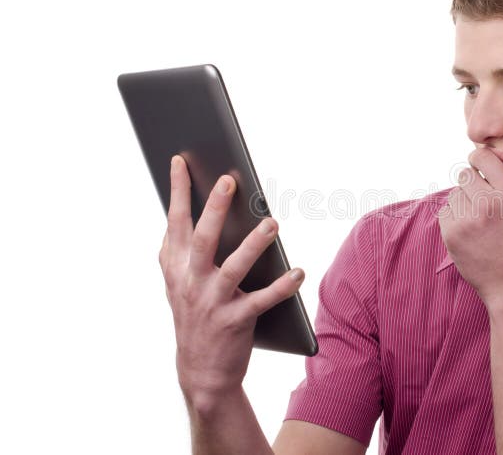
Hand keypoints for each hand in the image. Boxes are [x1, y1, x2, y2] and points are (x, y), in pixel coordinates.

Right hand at [159, 155, 303, 406]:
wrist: (201, 370)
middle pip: (203, 238)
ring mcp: (211, 302)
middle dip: (214, 208)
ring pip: (234, 267)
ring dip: (254, 244)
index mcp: (177, 267)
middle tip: (229, 180)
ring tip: (273, 223)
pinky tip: (298, 272)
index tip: (179, 160)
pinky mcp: (234, 321)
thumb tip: (205, 204)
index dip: (177, 191)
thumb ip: (186, 246)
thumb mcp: (181, 280)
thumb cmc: (197, 313)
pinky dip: (282, 287)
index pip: (175, 222)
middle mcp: (190, 282)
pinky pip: (262, 301)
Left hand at [438, 147, 502, 307]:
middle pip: (466, 173)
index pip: (481, 156)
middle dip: (476, 183)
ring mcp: (467, 219)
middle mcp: (487, 203)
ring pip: (456, 193)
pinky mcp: (452, 234)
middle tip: (488, 198)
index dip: (483, 159)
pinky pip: (446, 211)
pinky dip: (456, 217)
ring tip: (483, 218)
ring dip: (466, 201)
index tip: (489, 170)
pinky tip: (472, 229)